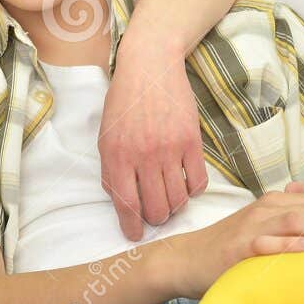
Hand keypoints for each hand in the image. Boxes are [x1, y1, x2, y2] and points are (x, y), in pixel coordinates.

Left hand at [100, 40, 207, 239]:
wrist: (149, 68)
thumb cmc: (123, 102)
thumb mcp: (105, 135)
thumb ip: (111, 169)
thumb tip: (121, 201)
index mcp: (116, 155)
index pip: (125, 204)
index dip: (131, 225)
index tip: (134, 235)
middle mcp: (143, 156)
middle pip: (156, 208)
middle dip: (155, 218)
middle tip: (155, 215)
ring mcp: (169, 150)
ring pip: (178, 200)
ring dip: (174, 207)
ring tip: (169, 201)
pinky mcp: (192, 143)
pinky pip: (198, 183)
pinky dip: (192, 191)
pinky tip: (185, 186)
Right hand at [172, 188, 303, 297]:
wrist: (185, 259)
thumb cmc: (226, 248)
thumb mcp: (259, 225)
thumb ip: (285, 211)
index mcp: (274, 204)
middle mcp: (265, 210)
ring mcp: (251, 227)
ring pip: (296, 221)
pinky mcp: (239, 247)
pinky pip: (267, 243)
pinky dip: (290, 244)